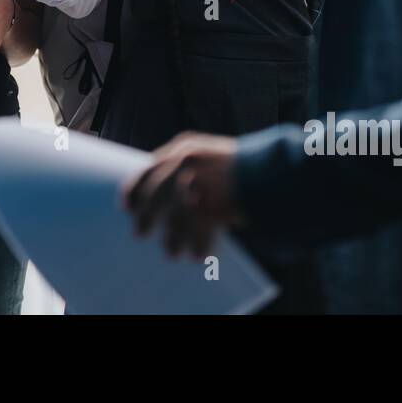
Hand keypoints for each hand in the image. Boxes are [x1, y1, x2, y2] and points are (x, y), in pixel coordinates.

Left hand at [122, 132, 243, 259]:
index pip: (149, 167)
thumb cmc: (243, 169)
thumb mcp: (210, 159)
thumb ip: (188, 170)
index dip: (136, 187)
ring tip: (171, 253)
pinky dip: (198, 243)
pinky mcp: (215, 198)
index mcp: (185, 147)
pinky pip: (199, 227)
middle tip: (139, 233)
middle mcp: (188, 160)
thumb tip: (164, 198)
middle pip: (157, 191)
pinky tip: (197, 255)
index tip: (126, 204)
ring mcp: (201, 178)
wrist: (275, 171)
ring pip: (177, 214)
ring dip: (174, 236)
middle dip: (147, 214)